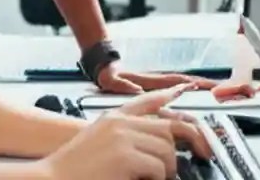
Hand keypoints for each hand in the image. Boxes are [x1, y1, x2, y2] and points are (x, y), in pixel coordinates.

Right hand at [37, 89, 210, 179]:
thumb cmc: (73, 170)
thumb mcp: (98, 142)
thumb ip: (123, 137)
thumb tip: (154, 147)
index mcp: (112, 118)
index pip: (147, 100)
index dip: (168, 95)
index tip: (183, 89)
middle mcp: (119, 123)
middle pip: (168, 128)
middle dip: (182, 148)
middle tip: (186, 164)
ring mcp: (122, 137)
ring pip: (167, 149)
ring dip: (167, 169)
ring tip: (152, 178)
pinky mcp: (125, 155)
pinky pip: (158, 168)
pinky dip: (157, 179)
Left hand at [95, 60, 255, 100]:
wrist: (104, 66)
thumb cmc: (108, 74)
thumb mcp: (110, 80)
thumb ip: (120, 83)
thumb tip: (132, 87)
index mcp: (153, 80)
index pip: (180, 82)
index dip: (196, 84)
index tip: (212, 86)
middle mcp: (161, 80)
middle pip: (190, 82)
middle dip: (209, 84)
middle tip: (229, 87)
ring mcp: (161, 83)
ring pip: (188, 84)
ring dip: (205, 85)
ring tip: (225, 89)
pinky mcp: (159, 88)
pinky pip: (181, 89)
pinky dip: (195, 88)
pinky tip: (202, 92)